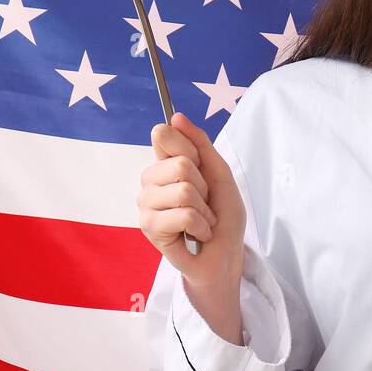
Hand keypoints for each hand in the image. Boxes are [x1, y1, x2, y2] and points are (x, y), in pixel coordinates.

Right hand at [138, 113, 246, 289]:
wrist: (225, 254)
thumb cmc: (222, 216)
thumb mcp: (219, 174)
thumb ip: (200, 144)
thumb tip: (175, 116)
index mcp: (164, 163)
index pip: (163, 134)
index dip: (190, 150)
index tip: (200, 168)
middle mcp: (150, 181)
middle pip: (180, 164)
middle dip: (204, 186)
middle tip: (204, 203)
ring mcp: (146, 204)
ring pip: (184, 191)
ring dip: (205, 210)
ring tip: (202, 221)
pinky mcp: (149, 227)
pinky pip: (184, 215)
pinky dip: (202, 226)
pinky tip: (197, 234)